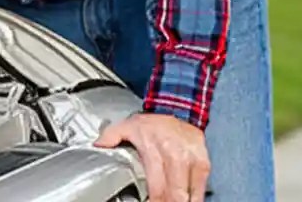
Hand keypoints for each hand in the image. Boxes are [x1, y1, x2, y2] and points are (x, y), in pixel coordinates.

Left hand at [94, 113, 209, 201]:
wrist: (178, 109)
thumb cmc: (152, 124)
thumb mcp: (128, 125)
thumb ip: (111, 136)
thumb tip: (98, 145)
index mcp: (155, 151)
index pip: (157, 188)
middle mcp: (176, 158)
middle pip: (175, 195)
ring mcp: (192, 162)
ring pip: (190, 195)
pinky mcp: (203, 165)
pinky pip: (201, 189)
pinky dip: (193, 199)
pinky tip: (185, 201)